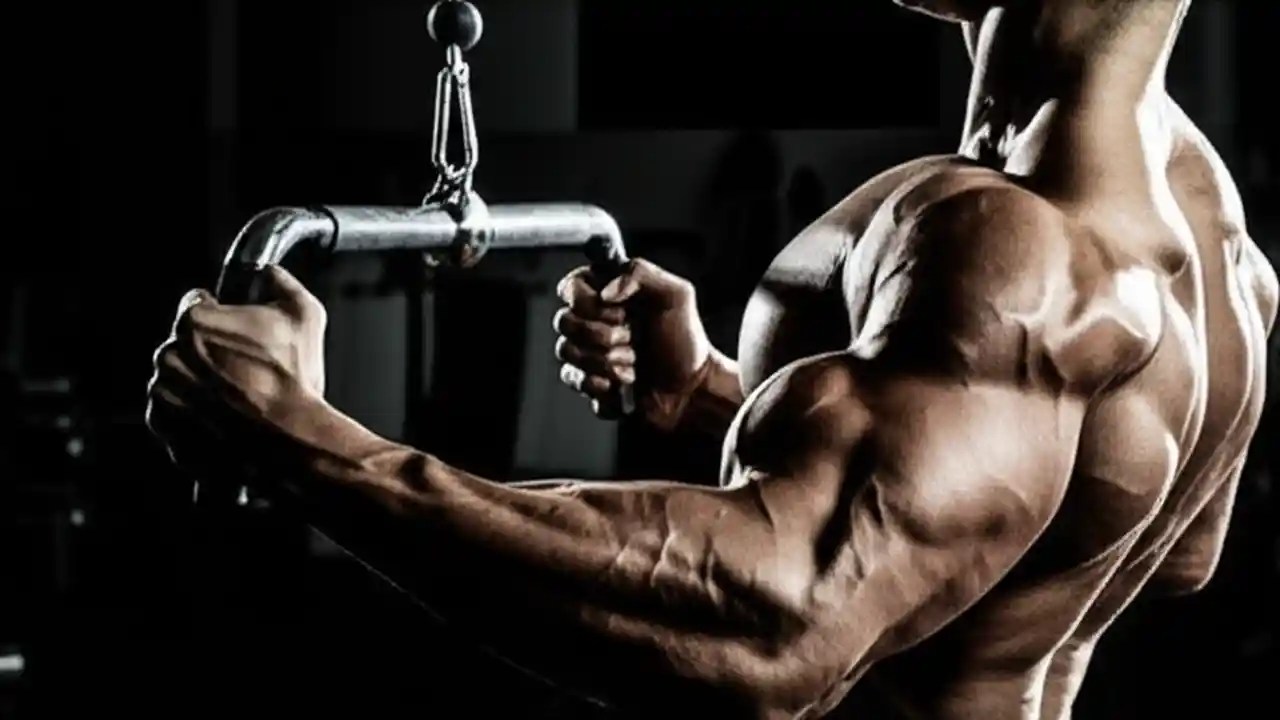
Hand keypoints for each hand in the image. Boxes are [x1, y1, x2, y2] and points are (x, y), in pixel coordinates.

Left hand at [145, 266, 327, 473]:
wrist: (290, 443)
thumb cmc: (294, 382)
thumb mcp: (306, 316)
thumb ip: (282, 282)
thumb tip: (270, 274)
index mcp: (193, 324)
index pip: (195, 304)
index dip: (221, 314)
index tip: (239, 332)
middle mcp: (168, 358)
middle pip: (182, 343)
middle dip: (208, 353)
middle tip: (244, 369)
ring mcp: (163, 397)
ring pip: (175, 379)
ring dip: (198, 384)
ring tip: (237, 398)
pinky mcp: (165, 429)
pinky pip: (171, 414)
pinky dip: (192, 415)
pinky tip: (225, 418)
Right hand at [554, 259, 712, 428]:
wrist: (693, 389)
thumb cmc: (685, 340)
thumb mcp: (675, 295)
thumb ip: (640, 273)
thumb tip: (605, 292)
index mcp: (607, 296)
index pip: (569, 288)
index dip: (588, 302)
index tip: (621, 312)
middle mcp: (592, 322)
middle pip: (564, 322)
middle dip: (604, 336)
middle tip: (634, 339)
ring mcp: (588, 355)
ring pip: (567, 353)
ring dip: (608, 362)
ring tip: (635, 364)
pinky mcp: (590, 385)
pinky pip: (578, 382)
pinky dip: (605, 386)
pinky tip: (626, 384)